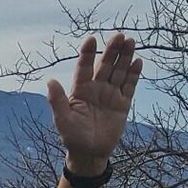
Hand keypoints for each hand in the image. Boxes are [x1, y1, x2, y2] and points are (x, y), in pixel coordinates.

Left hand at [48, 33, 141, 170]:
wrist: (89, 152)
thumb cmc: (72, 136)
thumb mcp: (62, 119)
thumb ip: (57, 100)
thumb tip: (50, 81)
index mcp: (80, 90)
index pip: (84, 67)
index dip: (88, 54)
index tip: (91, 39)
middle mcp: (96, 88)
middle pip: (105, 65)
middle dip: (112, 51)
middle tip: (119, 35)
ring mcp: (110, 94)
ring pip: (119, 72)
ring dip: (125, 57)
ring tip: (130, 42)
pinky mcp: (123, 103)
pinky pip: (129, 86)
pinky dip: (134, 74)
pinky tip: (137, 62)